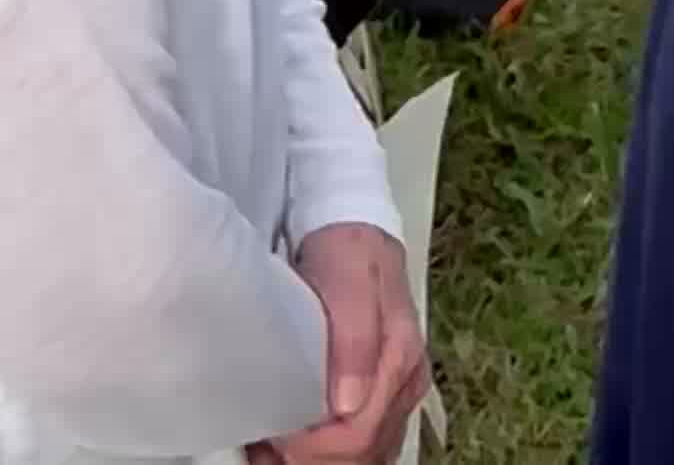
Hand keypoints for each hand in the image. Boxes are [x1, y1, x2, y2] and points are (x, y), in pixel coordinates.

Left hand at [273, 223, 427, 463]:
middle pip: (363, 453)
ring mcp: (395, 391)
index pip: (359, 434)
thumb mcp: (348, 275)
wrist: (353, 231)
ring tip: (277, 441)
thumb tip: (349, 403)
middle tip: (269, 440)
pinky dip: (324, 450)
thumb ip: (354, 334)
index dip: (314, 446)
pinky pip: (360, 444)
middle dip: (314, 457)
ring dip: (318, 456)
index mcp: (399, 358)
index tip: (276, 434)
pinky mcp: (381, 394)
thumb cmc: (347, 249)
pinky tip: (294, 438)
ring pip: (363, 454)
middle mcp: (404, 383)